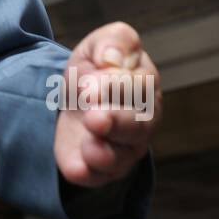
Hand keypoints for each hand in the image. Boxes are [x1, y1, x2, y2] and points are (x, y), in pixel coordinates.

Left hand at [54, 22, 159, 187]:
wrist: (74, 98)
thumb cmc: (96, 70)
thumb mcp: (101, 44)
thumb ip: (114, 41)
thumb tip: (112, 59)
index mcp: (144, 86)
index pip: (138, 88)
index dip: (114, 86)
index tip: (89, 85)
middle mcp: (140, 121)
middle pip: (136, 128)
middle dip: (115, 122)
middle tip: (94, 117)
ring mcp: (121, 148)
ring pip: (121, 157)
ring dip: (105, 154)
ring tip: (89, 146)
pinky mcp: (98, 168)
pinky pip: (98, 177)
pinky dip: (88, 175)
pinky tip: (77, 169)